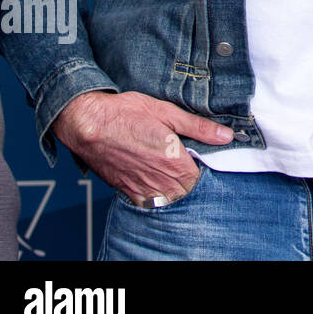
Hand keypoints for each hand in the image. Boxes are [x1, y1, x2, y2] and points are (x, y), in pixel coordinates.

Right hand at [53, 90, 234, 205]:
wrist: (86, 123)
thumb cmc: (124, 113)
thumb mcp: (167, 112)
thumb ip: (198, 128)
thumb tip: (226, 136)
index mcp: (172, 161)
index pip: (200, 176)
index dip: (204, 165)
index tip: (202, 154)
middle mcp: (157, 179)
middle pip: (185, 190)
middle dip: (190, 178)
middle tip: (187, 160)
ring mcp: (139, 187)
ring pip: (167, 198)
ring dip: (174, 188)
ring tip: (172, 169)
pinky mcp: (124, 188)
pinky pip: (146, 201)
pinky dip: (154, 194)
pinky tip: (154, 178)